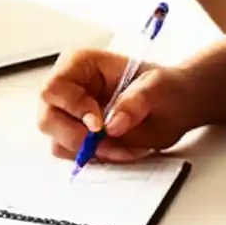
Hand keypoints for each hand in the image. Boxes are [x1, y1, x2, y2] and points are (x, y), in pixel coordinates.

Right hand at [37, 48, 201, 161]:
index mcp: (80, 65)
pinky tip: (121, 150)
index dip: (71, 108)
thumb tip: (114, 124)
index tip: (98, 125)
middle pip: (48, 118)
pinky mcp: (81, 137)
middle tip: (107, 142)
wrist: (178, 106)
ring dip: (90, 151)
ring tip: (123, 147)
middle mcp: (70, 89)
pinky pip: (74, 155)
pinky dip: (97, 159)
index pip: (55, 88)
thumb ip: (135, 101)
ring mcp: (72, 115)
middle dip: (77, 137)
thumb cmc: (166, 86)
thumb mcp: (157, 87)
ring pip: (58, 141)